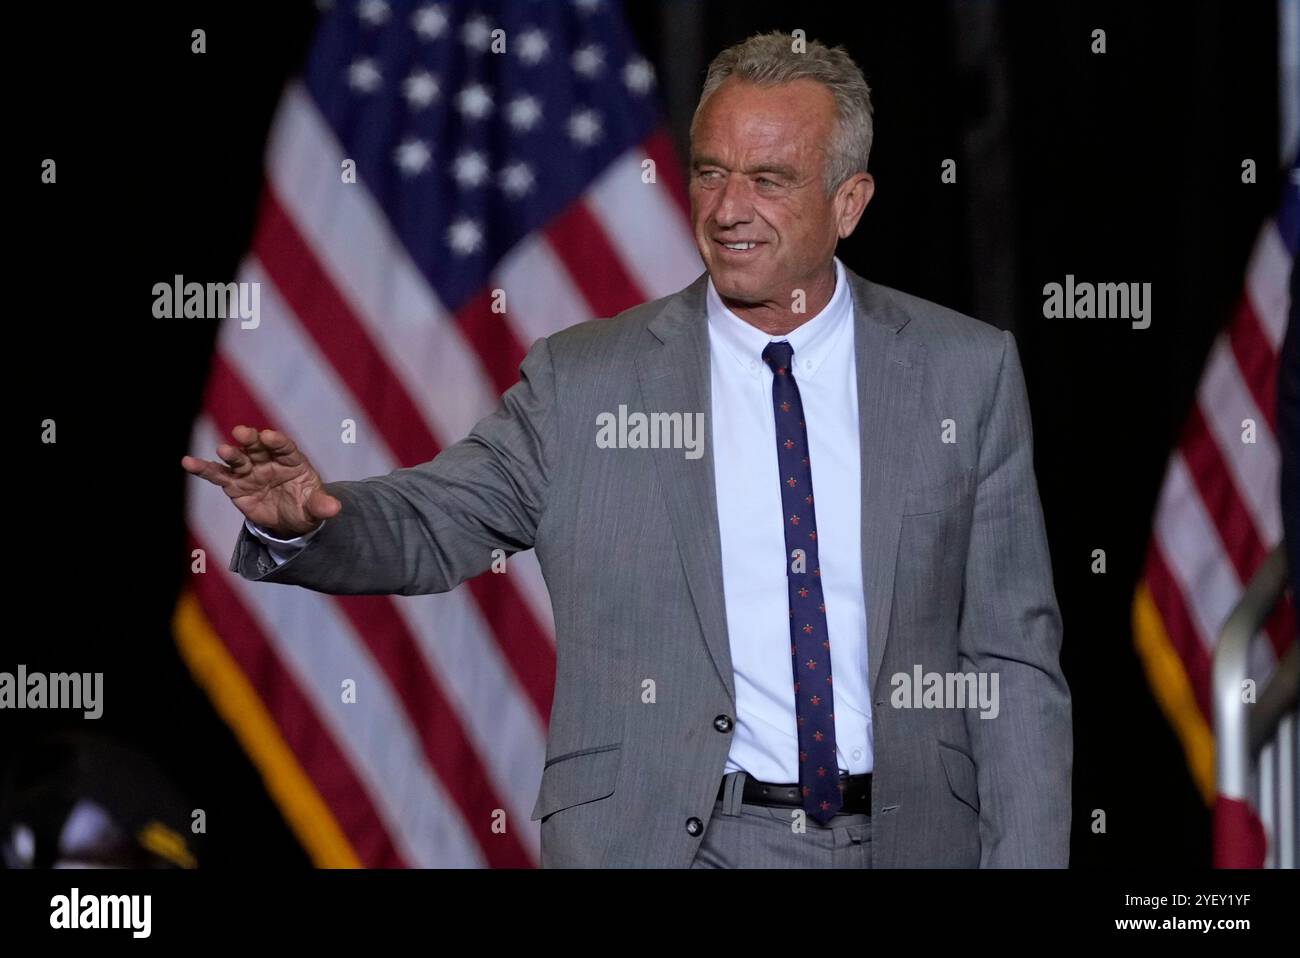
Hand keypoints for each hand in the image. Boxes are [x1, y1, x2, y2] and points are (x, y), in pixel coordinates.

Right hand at [181, 425, 340, 537]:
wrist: (290, 520)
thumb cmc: (306, 506)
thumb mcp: (316, 508)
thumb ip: (322, 505)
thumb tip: (335, 508)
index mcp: (292, 461)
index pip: (285, 447)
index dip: (277, 441)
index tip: (270, 437)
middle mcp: (269, 461)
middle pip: (258, 447)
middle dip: (251, 440)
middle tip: (242, 433)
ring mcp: (250, 471)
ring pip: (238, 459)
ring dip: (230, 453)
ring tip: (222, 450)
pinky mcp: (234, 484)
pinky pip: (218, 475)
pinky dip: (203, 468)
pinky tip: (188, 462)